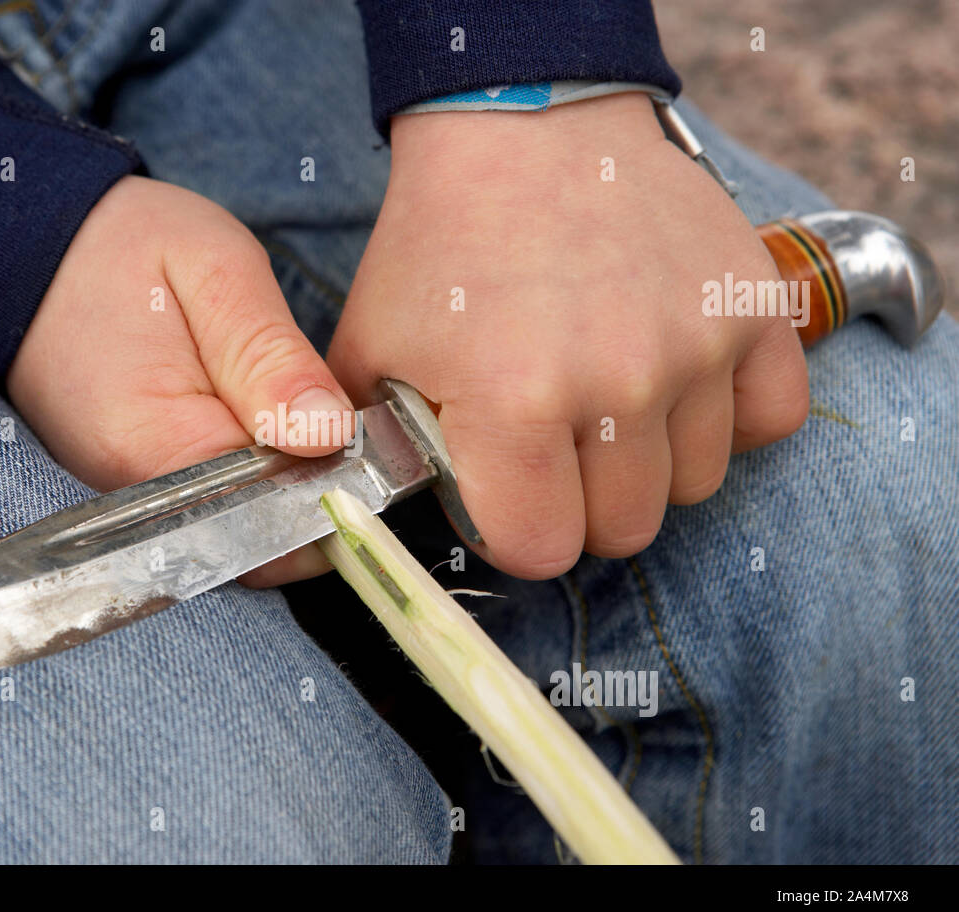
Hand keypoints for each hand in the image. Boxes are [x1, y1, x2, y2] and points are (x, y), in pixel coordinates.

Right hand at [7, 175, 352, 584]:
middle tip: (342, 426)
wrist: (23, 242)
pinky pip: (204, 502)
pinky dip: (244, 475)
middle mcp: (129, 494)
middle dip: (311, 496)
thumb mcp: (215, 272)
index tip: (374, 460)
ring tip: (297, 414)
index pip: (268, 520)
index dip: (332, 500)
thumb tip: (328, 436)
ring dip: (279, 485)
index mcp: (153, 446)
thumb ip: (271, 358)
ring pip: (231, 522)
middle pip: (252, 536)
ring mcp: (121, 494)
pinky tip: (257, 426)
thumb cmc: (118, 246)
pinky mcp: (123, 481)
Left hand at [327, 93, 808, 578]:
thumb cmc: (440, 248)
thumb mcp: (371, 353)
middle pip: (624, 531)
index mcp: (513, 405)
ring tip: (609, 401)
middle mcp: (618, 384)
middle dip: (581, 504)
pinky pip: (770, 420)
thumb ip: (379, 452)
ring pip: (694, 485)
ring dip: (650, 463)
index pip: (539, 550)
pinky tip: (680, 384)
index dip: (513, 528)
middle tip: (554, 448)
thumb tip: (386, 520)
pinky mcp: (753, 307)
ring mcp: (696, 345)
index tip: (503, 488)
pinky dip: (730, 418)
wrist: (523, 129)